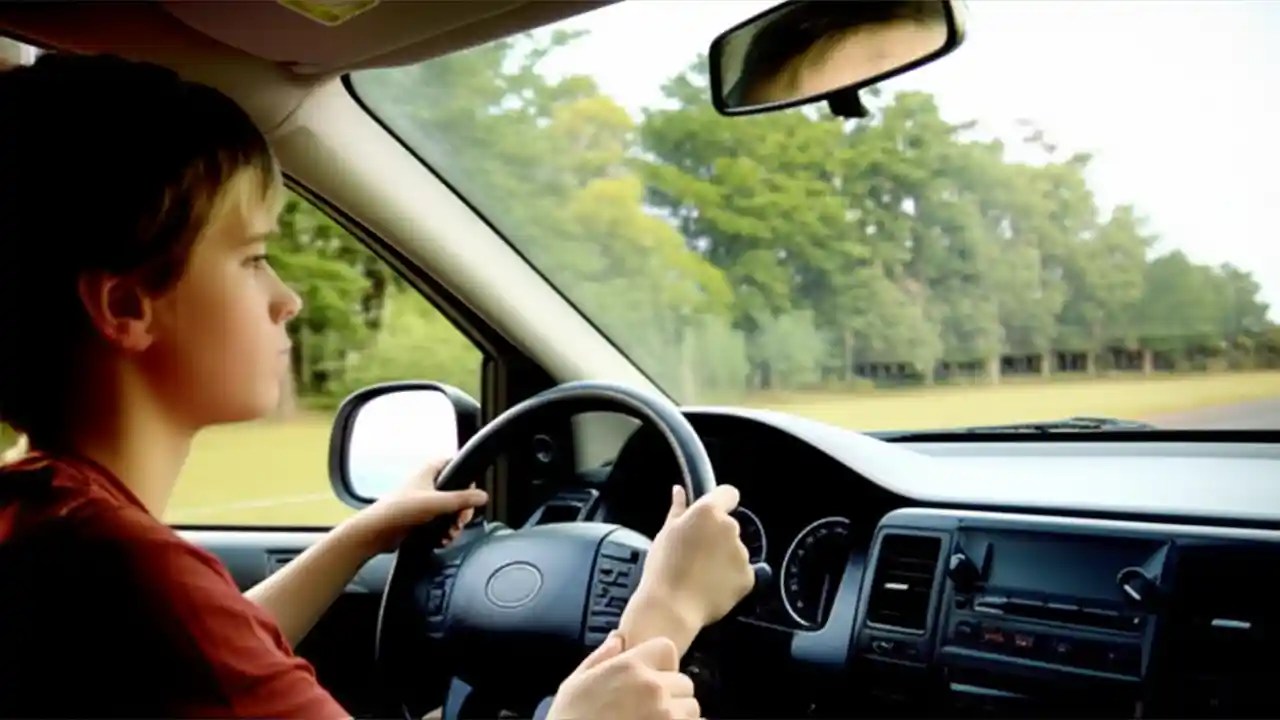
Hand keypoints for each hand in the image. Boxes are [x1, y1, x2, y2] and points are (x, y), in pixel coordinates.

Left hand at [345, 456, 487, 555]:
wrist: (375, 533)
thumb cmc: (401, 511)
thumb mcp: (437, 503)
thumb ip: (462, 499)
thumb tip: (484, 496)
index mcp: (429, 471)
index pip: (454, 464)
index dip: (465, 477)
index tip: (471, 493)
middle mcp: (427, 484)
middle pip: (456, 492)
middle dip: (462, 510)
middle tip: (460, 521)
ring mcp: (423, 502)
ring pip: (449, 510)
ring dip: (454, 524)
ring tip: (450, 535)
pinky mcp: (419, 519)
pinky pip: (440, 523)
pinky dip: (444, 531)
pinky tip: (443, 540)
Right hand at [547, 634, 699, 719]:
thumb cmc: (570, 719)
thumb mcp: (576, 682)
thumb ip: (601, 657)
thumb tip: (617, 639)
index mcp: (630, 666)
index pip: (667, 649)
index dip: (662, 664)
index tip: (651, 678)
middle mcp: (653, 687)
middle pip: (683, 682)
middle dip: (671, 693)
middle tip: (650, 708)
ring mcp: (666, 715)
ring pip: (691, 708)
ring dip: (679, 715)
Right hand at [636, 485, 753, 629]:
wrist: (671, 607)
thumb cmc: (663, 567)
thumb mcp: (665, 533)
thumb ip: (678, 509)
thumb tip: (680, 491)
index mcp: (708, 512)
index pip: (728, 493)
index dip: (721, 502)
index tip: (709, 516)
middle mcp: (730, 528)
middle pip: (729, 526)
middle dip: (717, 536)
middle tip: (696, 553)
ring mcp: (742, 553)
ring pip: (735, 550)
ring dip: (724, 558)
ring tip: (701, 574)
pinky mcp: (749, 577)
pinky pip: (741, 572)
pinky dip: (730, 578)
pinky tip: (712, 587)